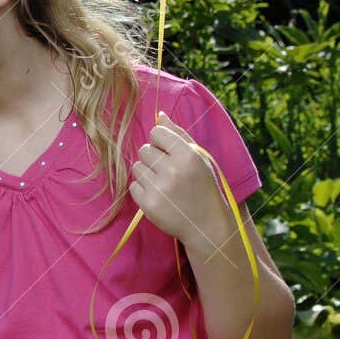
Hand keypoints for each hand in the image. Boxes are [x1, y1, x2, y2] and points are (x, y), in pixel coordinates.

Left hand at [129, 111, 231, 251]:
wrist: (206, 224)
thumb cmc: (203, 186)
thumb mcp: (199, 158)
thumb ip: (179, 135)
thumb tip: (159, 115)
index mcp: (187, 155)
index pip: (156, 133)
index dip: (160, 141)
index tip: (168, 152)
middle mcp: (172, 170)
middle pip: (144, 149)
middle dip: (153, 158)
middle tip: (167, 170)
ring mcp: (159, 188)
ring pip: (137, 167)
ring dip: (147, 173)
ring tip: (164, 183)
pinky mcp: (148, 204)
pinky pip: (133, 186)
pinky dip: (143, 189)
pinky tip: (159, 195)